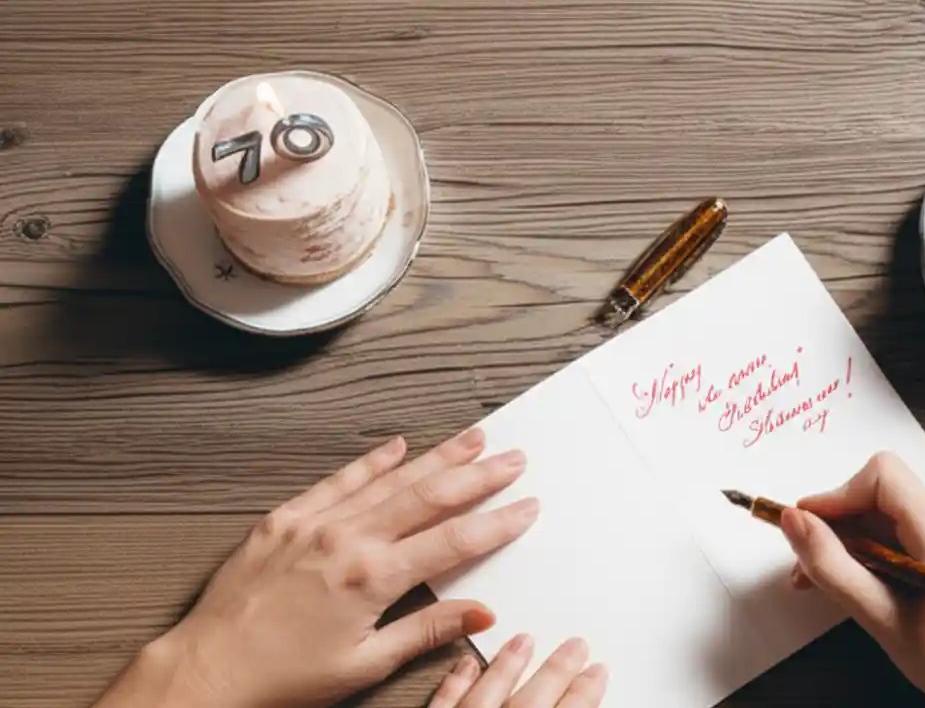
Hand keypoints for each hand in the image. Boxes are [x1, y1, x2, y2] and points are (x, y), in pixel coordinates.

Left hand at [93, 428, 538, 707]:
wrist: (208, 669)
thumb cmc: (282, 677)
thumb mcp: (364, 665)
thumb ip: (425, 631)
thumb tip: (480, 614)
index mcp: (372, 578)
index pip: (453, 541)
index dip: (496, 522)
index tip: (525, 506)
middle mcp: (347, 540)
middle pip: (429, 497)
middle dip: (477, 475)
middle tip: (512, 458)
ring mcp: (314, 524)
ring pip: (390, 481)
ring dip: (436, 458)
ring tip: (471, 439)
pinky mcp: (285, 519)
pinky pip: (338, 481)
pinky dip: (370, 462)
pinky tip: (397, 446)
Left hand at [427, 636, 607, 707]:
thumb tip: (577, 699)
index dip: (584, 694)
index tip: (598, 670)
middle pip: (531, 703)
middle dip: (556, 671)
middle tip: (576, 645)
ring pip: (485, 696)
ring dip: (506, 666)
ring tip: (523, 639)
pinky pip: (441, 706)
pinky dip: (455, 684)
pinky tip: (465, 663)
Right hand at [780, 452, 924, 707]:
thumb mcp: (879, 615)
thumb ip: (831, 565)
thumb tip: (793, 521)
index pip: (881, 476)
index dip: (836, 496)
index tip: (804, 526)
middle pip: (876, 495)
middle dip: (834, 524)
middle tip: (805, 564)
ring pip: (880, 515)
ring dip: (845, 542)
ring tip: (819, 580)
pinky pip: (895, 534)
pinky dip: (865, 553)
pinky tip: (849, 582)